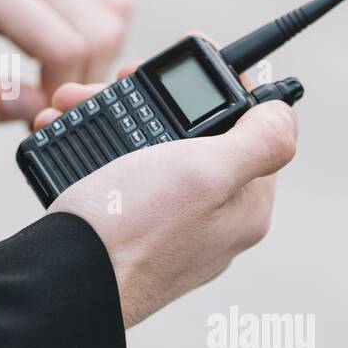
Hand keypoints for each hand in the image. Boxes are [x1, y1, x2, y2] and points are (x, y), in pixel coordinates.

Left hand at [0, 0, 131, 123]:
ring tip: (56, 80)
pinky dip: (102, 35)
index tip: (35, 117)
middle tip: (49, 104)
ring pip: (116, 13)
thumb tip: (36, 110)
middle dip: (85, 81)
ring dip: (100, 58)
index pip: (64, 48)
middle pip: (101, 31)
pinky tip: (65, 54)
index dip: (60, 94)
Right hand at [38, 58, 297, 328]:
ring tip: (70, 104)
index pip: (250, 124)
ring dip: (110, 118)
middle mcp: (212, 221)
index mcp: (244, 205)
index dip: (215, 84)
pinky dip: (90, 152)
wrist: (62, 284)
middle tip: (111, 81)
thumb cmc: (132, 229)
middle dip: (147, 98)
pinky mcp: (126, 238)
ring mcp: (168, 231)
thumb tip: (285, 113)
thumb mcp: (206, 172)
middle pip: (192, 134)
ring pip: (148, 152)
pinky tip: (62, 136)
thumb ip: (260, 140)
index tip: (173, 63)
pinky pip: (116, 179)